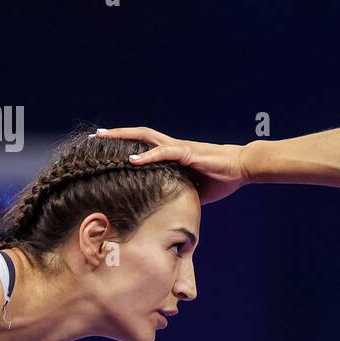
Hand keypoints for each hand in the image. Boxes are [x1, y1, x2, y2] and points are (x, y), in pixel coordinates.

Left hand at [96, 126, 247, 203]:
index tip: (107, 147)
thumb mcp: (195, 189)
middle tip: (96, 135)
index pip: (145, 146)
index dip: (126, 145)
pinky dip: (147, 156)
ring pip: (146, 138)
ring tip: (104, 137)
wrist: (243, 167)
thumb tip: (167, 206)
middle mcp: (173, 147)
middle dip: (117, 135)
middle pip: (139, 136)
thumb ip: (179, 191)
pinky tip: (131, 160)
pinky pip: (164, 153)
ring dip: (124, 137)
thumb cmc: (222, 177)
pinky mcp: (188, 153)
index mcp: (175, 154)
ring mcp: (179, 148)